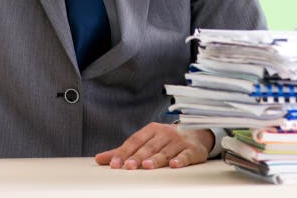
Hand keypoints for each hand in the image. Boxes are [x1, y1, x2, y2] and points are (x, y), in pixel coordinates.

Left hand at [95, 123, 212, 169]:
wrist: (197, 134)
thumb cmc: (167, 139)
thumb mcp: (146, 141)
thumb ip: (123, 150)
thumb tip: (99, 159)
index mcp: (152, 130)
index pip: (136, 140)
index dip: (125, 152)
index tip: (114, 163)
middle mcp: (165, 133)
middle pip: (149, 147)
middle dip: (138, 157)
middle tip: (127, 166)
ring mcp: (179, 141)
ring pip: (166, 151)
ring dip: (156, 158)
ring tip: (147, 166)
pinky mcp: (192, 150)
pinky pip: (186, 155)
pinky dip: (180, 160)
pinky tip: (174, 165)